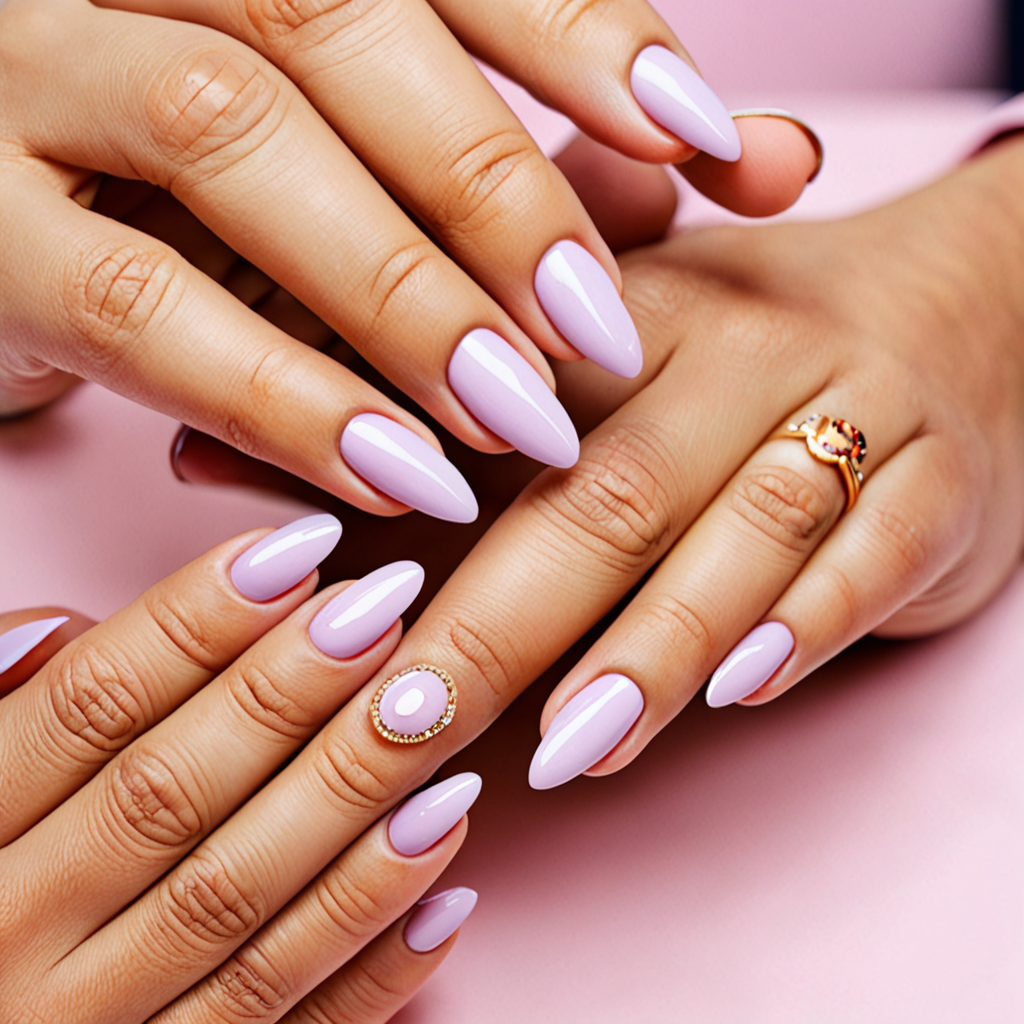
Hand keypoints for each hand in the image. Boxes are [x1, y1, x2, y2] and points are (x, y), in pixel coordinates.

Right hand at [0, 0, 816, 523]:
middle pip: (334, 24)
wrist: (20, 243)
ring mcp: (29, 80)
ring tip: (523, 417)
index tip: (709, 141)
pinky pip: (137, 303)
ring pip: (227, 135)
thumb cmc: (229, 213)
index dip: (581, 37)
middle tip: (601, 332)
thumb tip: (781, 159)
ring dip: (397, 289)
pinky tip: (400, 474)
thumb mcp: (392, 180)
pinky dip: (282, 394)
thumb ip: (575, 154)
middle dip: (493, 182)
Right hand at [0, 517, 481, 1021]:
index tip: (298, 550)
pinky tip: (446, 872)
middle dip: (285, 694)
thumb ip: (6, 715)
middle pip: (170, 797)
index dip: (193, 621)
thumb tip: (68, 626)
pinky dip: (374, 958)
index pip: (85, 711)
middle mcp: (13, 949)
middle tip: (383, 606)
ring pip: (239, 911)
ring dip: (350, 809)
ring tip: (432, 716)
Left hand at [234, 129, 1022, 791]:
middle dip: (505, 617)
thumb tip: (221, 459)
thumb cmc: (739, 363)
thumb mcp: (601, 363)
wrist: (946, 320)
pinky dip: (806, 625)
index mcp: (633, 305)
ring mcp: (855, 403)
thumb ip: (430, 424)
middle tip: (409, 723)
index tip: (332, 620)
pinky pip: (871, 556)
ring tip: (560, 751)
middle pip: (611, 486)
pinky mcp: (939, 477)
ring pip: (745, 529)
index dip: (413, 510)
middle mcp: (743, 340)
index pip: (507, 405)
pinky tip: (740, 694)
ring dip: (649, 649)